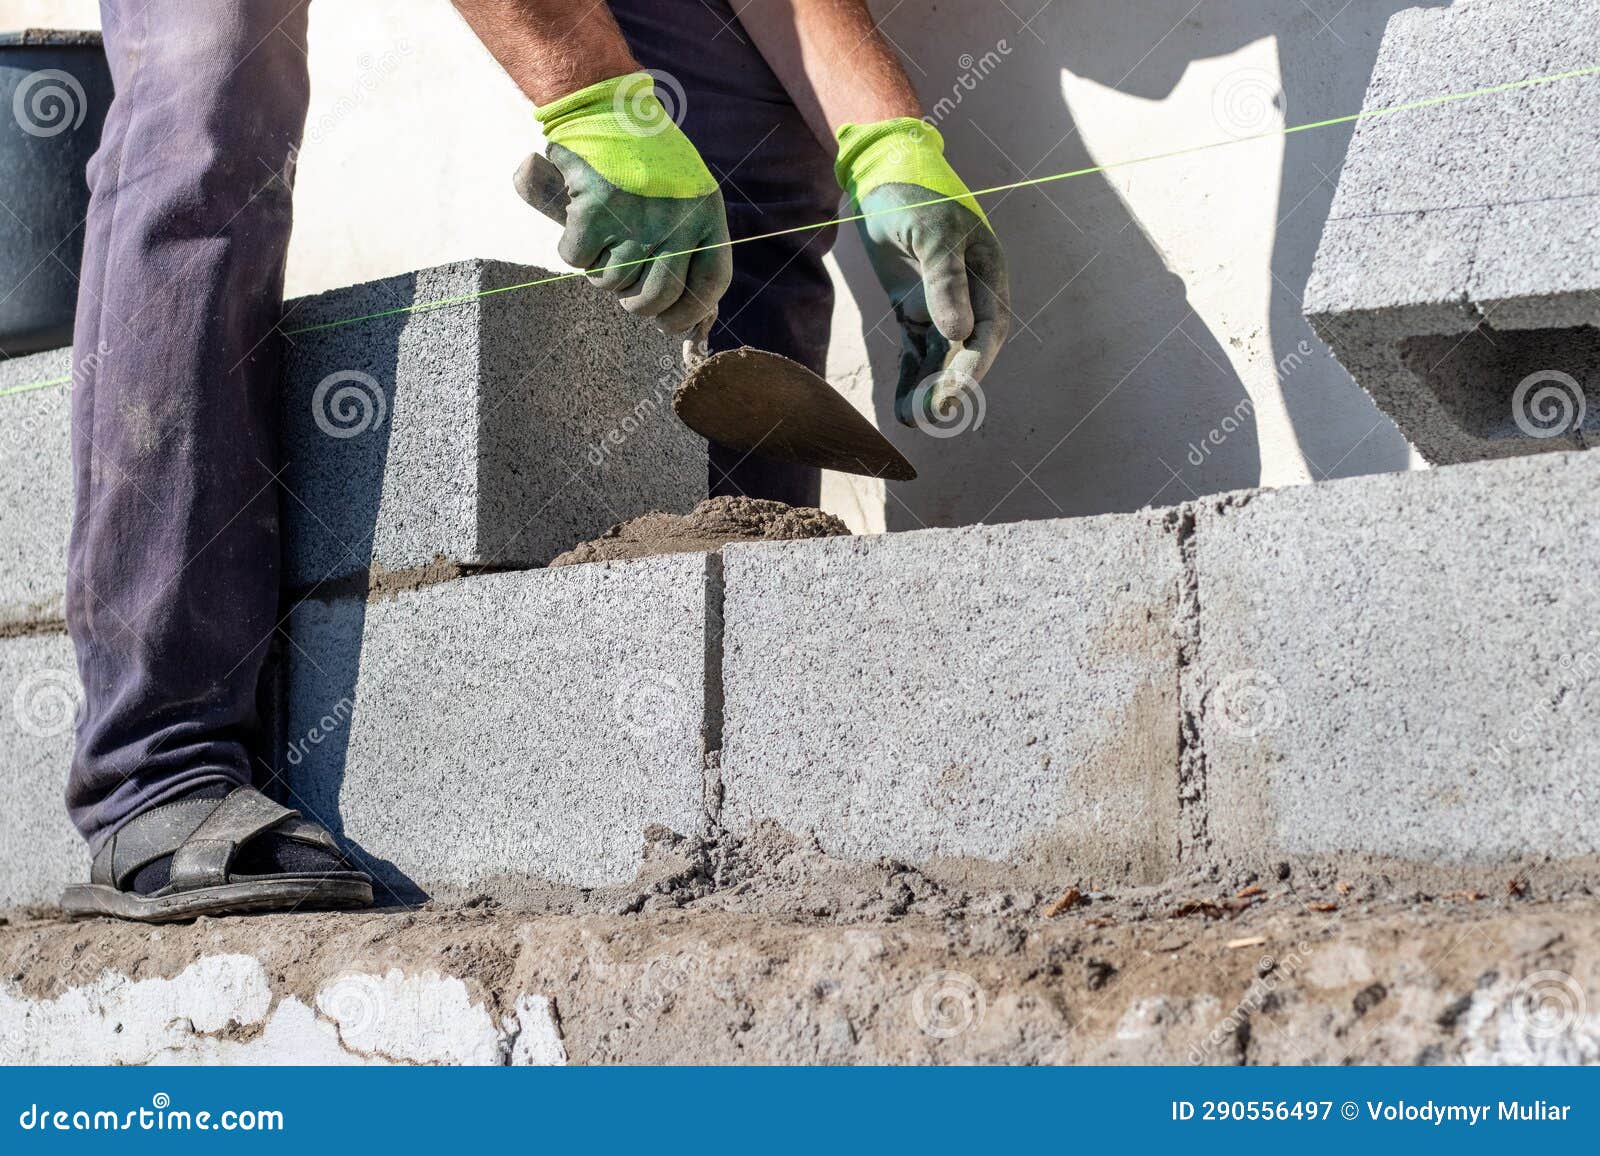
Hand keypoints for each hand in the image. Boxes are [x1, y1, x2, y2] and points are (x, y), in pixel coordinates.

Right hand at [525, 73, 732, 333]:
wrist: (605, 105)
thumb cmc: (646, 156)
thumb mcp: (687, 193)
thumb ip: (692, 245)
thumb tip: (694, 323)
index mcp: (707, 214)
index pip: (710, 286)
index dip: (689, 314)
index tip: (669, 322)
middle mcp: (676, 221)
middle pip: (656, 297)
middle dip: (636, 305)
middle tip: (625, 292)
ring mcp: (635, 220)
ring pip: (611, 283)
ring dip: (601, 270)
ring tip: (604, 239)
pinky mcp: (594, 214)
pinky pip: (578, 260)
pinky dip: (573, 248)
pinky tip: (579, 221)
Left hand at [836, 119, 1009, 427]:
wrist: (882, 173)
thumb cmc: (914, 195)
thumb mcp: (932, 233)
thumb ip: (945, 282)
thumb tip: (959, 335)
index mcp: (988, 273)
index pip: (989, 328)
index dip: (974, 363)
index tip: (954, 390)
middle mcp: (970, 294)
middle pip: (967, 351)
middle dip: (950, 384)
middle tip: (933, 414)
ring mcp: (941, 304)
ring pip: (940, 357)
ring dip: (929, 388)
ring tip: (913, 419)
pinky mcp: (913, 309)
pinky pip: (915, 351)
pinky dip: (910, 378)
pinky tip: (902, 407)